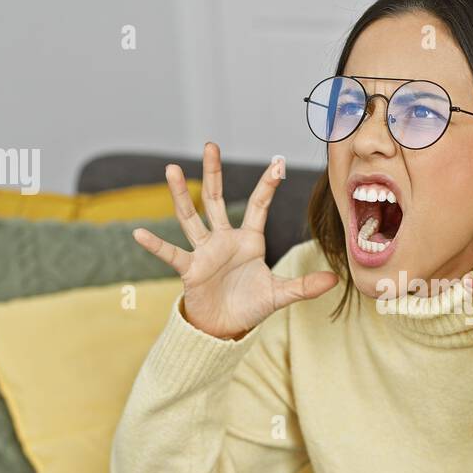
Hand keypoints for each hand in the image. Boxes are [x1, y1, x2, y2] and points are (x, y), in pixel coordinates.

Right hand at [132, 142, 337, 339]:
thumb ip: (304, 286)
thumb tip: (334, 279)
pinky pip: (171, 254)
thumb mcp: (280, 295)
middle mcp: (224, 240)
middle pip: (216, 199)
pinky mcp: (190, 269)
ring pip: (191, 217)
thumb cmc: (249, 306)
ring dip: (180, 195)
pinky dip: (155, 245)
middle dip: (214, 173)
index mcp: (249, 241)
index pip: (258, 206)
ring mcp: (204, 252)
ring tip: (171, 169)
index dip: (267, 186)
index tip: (277, 163)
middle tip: (210, 145)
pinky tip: (138, 233)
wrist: (224, 328)